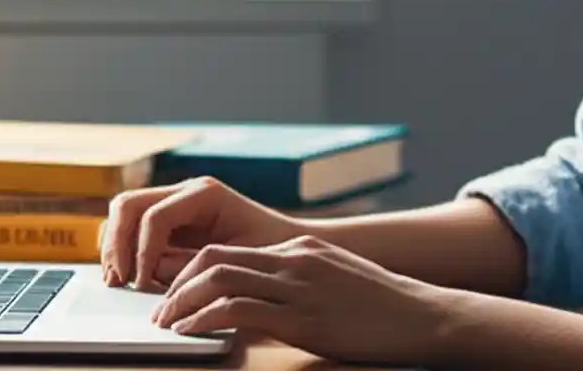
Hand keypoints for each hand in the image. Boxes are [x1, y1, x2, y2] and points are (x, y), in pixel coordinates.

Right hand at [100, 176, 303, 290]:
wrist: (289, 246)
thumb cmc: (272, 253)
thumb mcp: (237, 261)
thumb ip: (193, 266)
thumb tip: (149, 275)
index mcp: (205, 194)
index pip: (155, 215)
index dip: (142, 251)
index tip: (141, 284)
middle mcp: (185, 191)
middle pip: (129, 204)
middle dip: (117, 244)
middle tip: (117, 282)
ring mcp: (174, 202)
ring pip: (124, 212)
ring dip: (114, 246)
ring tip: (116, 282)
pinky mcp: (169, 221)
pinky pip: (133, 227)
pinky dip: (123, 249)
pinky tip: (126, 277)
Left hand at [150, 235, 445, 365]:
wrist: (424, 317)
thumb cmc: (382, 309)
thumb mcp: (334, 282)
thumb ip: (298, 282)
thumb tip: (261, 300)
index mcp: (298, 249)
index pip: (228, 251)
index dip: (191, 272)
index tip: (173, 295)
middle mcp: (292, 259)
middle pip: (213, 258)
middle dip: (176, 284)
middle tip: (158, 311)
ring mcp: (297, 284)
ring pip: (218, 279)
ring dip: (182, 302)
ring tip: (166, 324)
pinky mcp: (302, 314)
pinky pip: (237, 309)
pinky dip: (204, 319)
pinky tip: (191, 333)